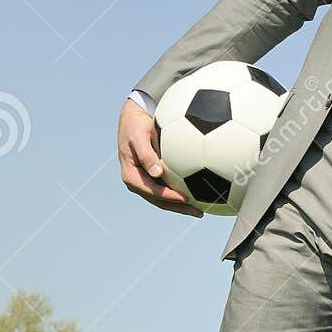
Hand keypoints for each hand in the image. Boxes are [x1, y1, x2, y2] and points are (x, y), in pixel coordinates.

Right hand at [117, 99, 202, 216]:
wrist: (132, 118)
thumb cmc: (136, 126)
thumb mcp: (138, 138)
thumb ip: (147, 155)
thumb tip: (157, 173)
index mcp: (131, 176)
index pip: (153, 192)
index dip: (169, 197)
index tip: (186, 199)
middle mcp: (137, 182)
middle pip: (159, 200)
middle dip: (178, 208)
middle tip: (198, 213)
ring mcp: (144, 180)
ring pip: (163, 198)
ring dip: (181, 205)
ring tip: (200, 210)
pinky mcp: (152, 177)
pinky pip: (166, 188)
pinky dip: (179, 193)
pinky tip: (196, 194)